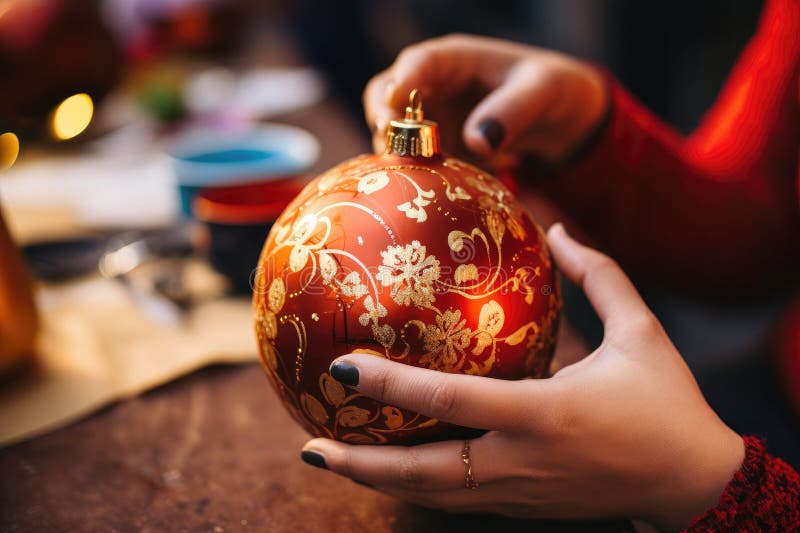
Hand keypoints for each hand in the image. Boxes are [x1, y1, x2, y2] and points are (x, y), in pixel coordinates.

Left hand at [301, 224, 743, 530]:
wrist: (692, 485)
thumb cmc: (667, 405)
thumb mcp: (642, 333)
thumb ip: (600, 277)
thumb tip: (558, 229)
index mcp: (546, 414)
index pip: (451, 401)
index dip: (392, 385)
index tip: (341, 366)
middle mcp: (521, 461)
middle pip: (422, 473)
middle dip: (361, 462)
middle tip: (311, 441)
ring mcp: (519, 493)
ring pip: (431, 495)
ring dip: (377, 479)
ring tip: (331, 455)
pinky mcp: (523, 506)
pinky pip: (456, 499)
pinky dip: (413, 485)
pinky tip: (386, 466)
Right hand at [364, 34, 606, 162]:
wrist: (555, 117)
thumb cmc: (549, 90)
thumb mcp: (542, 92)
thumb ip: (512, 111)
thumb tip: (477, 143)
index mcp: (455, 60)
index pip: (418, 62)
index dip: (401, 83)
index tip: (392, 109)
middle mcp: (433, 87)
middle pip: (386, 95)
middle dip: (383, 120)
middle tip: (391, 148)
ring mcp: (430, 120)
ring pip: (393, 133)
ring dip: (395, 155)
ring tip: (408, 176)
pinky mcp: (435, 151)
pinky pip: (413, 163)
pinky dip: (413, 176)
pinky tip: (425, 193)